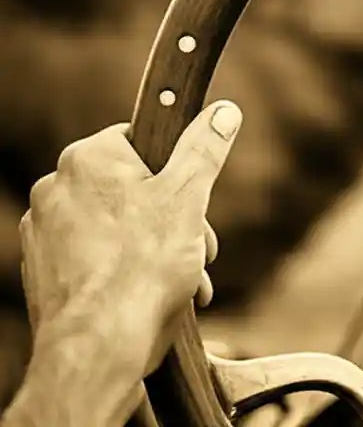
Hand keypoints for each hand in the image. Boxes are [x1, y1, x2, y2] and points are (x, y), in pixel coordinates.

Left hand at [19, 100, 240, 374]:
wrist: (100, 345)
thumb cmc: (143, 268)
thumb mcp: (189, 197)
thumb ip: (204, 149)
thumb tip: (223, 111)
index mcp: (88, 160)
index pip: (141, 141)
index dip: (177, 169)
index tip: (194, 199)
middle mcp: (55, 189)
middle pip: (132, 187)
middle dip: (174, 218)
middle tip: (198, 247)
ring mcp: (45, 232)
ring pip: (118, 226)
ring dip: (157, 247)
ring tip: (183, 280)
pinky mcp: (44, 271)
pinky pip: (96, 257)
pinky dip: (126, 270)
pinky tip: (152, 294)